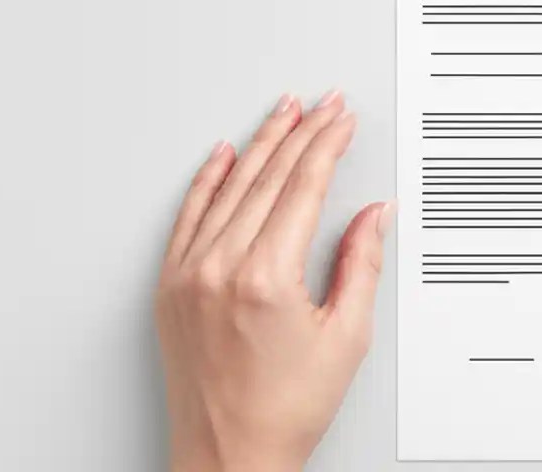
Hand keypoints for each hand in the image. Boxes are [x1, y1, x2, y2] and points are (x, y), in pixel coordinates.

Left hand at [155, 91, 392, 471]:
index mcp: (265, 277)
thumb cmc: (285, 410)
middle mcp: (219, 268)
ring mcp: (188, 276)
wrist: (230, 456)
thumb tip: (371, 215)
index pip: (302, 188)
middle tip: (322, 105)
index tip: (341, 121)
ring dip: (259, 145)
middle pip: (267, 179)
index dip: (327, 146)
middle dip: (300, 134)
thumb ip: (359, 265)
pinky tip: (222, 156)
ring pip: (228, 188)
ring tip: (282, 113)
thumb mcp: (345, 337)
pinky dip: (206, 181)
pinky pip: (188, 217)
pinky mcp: (170, 288)